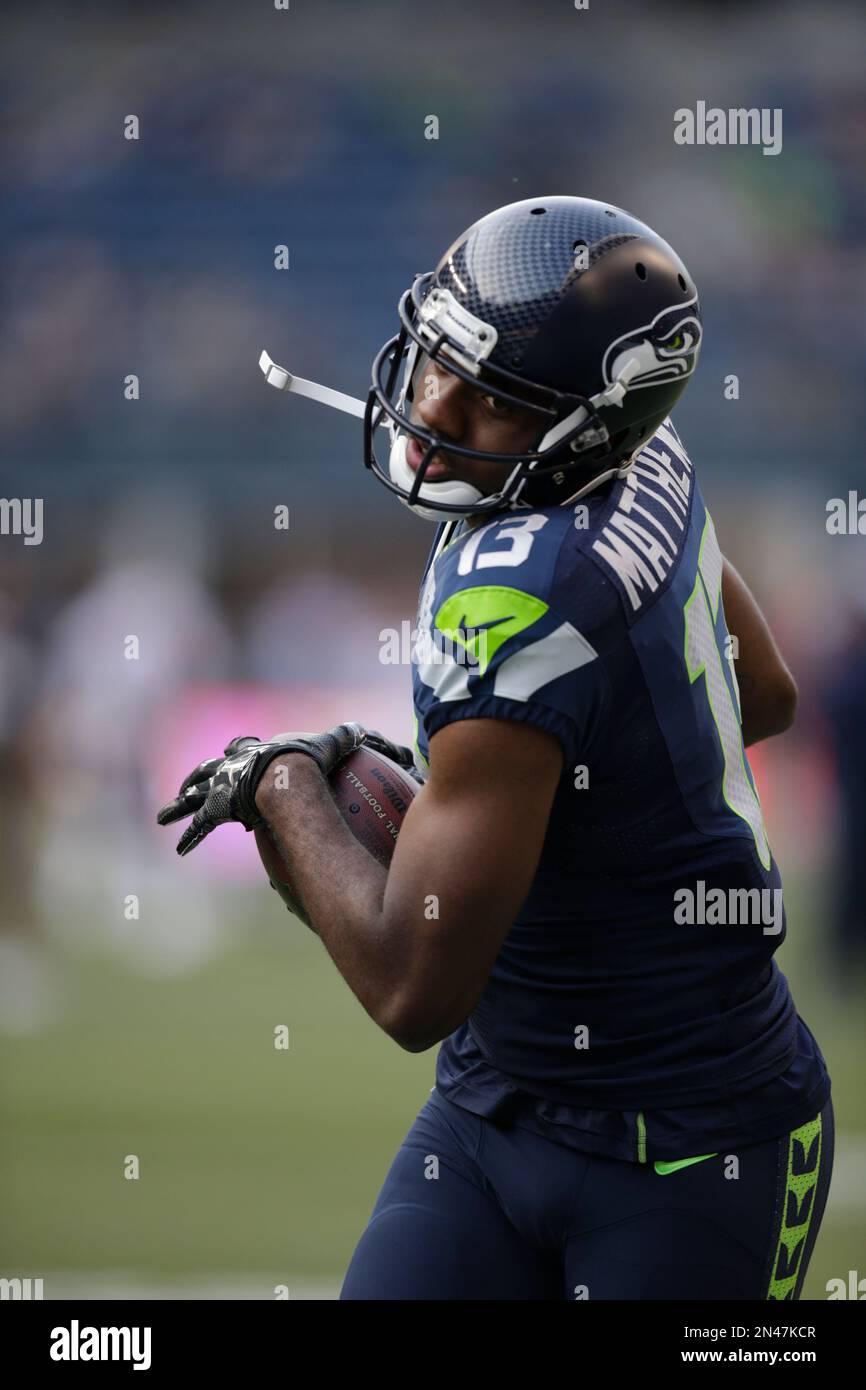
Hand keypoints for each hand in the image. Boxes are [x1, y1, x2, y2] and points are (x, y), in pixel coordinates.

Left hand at [157, 723, 369, 856]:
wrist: (286, 769)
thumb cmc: (308, 756)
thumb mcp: (329, 743)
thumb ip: (343, 738)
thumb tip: (362, 730)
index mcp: (254, 753)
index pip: (241, 748)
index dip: (237, 752)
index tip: (229, 753)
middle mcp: (232, 767)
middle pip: (208, 770)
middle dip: (196, 778)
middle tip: (184, 787)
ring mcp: (223, 786)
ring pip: (194, 796)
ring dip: (178, 805)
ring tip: (162, 817)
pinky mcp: (220, 806)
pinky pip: (202, 825)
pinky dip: (191, 836)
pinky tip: (180, 850)